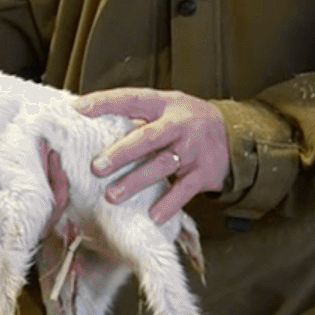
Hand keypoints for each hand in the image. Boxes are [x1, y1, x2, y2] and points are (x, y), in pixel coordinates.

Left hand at [80, 88, 225, 223]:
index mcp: (165, 104)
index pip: (132, 99)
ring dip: (136, 182)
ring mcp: (194, 149)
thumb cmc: (185, 122)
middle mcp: (180, 124)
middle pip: (148, 138)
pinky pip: (184, 190)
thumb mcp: (165, 109)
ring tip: (112, 196)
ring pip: (162, 166)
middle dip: (121, 153)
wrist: (235, 135)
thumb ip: (135, 117)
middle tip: (96, 167)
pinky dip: (168, 204)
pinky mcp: (205, 173)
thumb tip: (90, 125)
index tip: (79, 109)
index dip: (106, 103)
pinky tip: (152, 215)